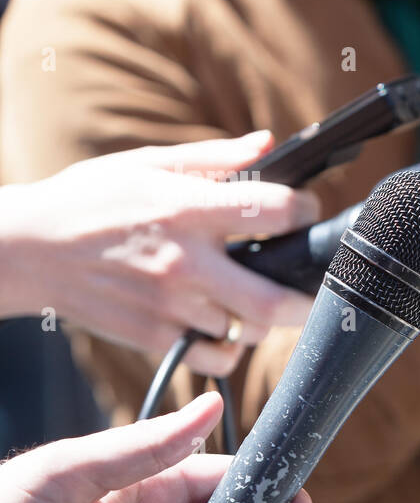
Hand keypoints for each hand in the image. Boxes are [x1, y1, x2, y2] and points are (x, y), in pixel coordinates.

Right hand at [0, 133, 320, 375]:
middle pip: (273, 299)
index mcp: (186, 208)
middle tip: (309, 284)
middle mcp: (184, 262)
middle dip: (306, 297)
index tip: (305, 212)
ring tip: (255, 297)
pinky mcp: (155, 339)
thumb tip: (268, 144)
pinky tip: (225, 326)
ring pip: (248, 331)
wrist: (25, 248)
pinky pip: (217, 358)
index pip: (276, 212)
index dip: (305, 211)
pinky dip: (231, 348)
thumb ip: (216, 158)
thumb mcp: (148, 163)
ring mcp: (169, 306)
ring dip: (263, 318)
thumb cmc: (90, 200)